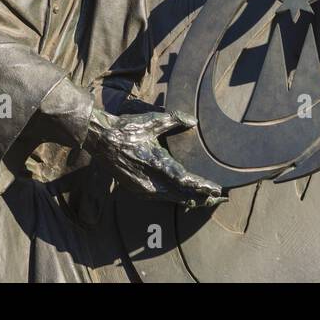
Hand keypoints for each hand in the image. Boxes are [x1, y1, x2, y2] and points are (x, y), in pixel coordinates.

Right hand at [83, 108, 223, 208]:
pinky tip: (182, 198)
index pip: (184, 180)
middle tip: (218, 197)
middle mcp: (150, 180)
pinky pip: (160, 197)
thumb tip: (194, 121)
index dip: (201, 186)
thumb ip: (174, 120)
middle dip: (200, 197)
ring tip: (206, 200)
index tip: (216, 188)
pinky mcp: (136, 189)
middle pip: (180, 194)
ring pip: (170, 198)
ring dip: (188, 199)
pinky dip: (174, 198)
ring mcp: (142, 187)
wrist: (101, 140)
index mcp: (155, 163)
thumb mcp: (152, 120)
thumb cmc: (127, 129)